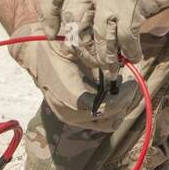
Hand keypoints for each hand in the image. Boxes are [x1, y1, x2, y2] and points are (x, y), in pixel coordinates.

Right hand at [7, 22, 138, 127]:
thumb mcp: (75, 46)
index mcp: (67, 96)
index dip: (121, 98)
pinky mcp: (76, 118)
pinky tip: (116, 92)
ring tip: (127, 88)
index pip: (102, 108)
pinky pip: (102, 122)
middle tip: (133, 83)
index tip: (131, 82)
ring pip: (109, 123)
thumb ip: (95, 57)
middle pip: (109, 119)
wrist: (35, 55)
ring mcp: (72, 118)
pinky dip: (114, 110)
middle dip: (125, 101)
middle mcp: (69, 112)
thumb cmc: (55, 48)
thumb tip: (119, 67)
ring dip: (121, 106)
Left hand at [40, 0, 168, 75]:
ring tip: (110, 68)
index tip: (53, 34)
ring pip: (99, 35)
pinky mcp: (133, 6)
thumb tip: (76, 27)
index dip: (49, 14)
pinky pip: (125, 38)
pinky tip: (134, 56)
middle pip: (74, 20)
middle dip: (79, 45)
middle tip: (87, 57)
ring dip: (104, 57)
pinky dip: (129, 51)